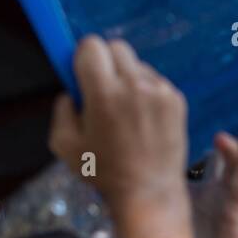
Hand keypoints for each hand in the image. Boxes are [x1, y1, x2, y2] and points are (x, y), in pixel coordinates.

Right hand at [49, 36, 188, 202]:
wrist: (149, 192)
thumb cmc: (104, 173)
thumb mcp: (64, 146)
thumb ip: (61, 110)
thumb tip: (70, 92)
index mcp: (104, 94)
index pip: (91, 45)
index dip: (82, 58)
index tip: (81, 73)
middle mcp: (134, 86)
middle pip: (115, 46)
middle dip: (105, 63)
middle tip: (101, 90)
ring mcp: (159, 91)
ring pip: (136, 64)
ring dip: (127, 77)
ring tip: (125, 111)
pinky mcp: (176, 99)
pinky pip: (155, 80)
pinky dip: (146, 91)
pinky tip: (142, 118)